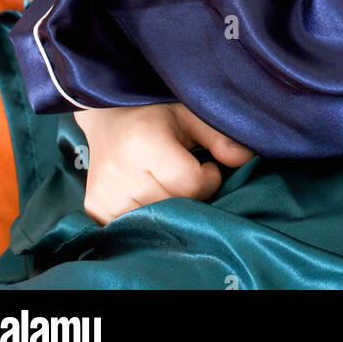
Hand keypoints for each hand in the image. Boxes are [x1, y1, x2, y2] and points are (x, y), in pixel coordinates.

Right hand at [74, 103, 254, 224]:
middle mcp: (119, 172)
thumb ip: (218, 136)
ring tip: (168, 183)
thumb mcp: (189, 115)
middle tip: (186, 174)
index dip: (208, 177)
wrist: (108, 119)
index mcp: (142, 142)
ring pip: (157, 220)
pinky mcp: (96, 210)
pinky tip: (150, 197)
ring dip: (171, 207)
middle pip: (175, 204)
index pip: (191, 184)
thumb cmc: (154, 115)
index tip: (205, 164)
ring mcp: (104, 195)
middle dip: (191, 195)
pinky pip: (135, 226)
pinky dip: (150, 217)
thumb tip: (246, 158)